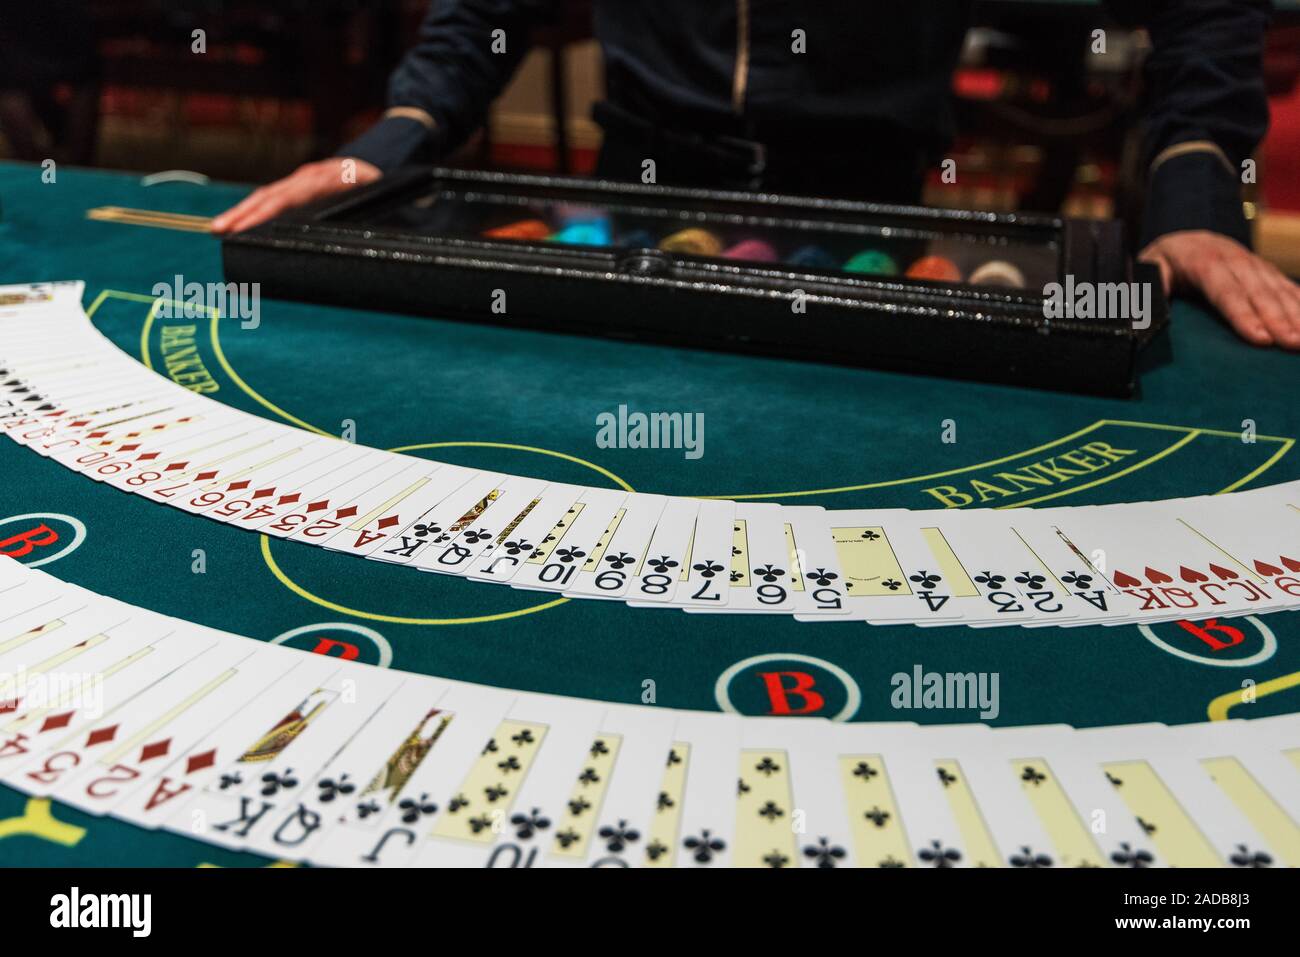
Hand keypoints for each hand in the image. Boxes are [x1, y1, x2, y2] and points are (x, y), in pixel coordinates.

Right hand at [210, 157, 381, 234]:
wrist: (377, 162)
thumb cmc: (376, 187)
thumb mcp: (371, 198)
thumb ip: (354, 215)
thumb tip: (341, 243)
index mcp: (323, 181)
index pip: (285, 199)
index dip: (261, 214)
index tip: (239, 228)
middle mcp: (307, 178)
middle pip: (269, 195)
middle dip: (241, 213)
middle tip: (215, 230)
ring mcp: (301, 180)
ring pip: (268, 195)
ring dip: (242, 212)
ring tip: (219, 228)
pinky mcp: (298, 185)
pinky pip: (273, 196)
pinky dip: (255, 208)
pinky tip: (240, 221)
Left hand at [1139, 230, 1299, 349]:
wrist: (1187, 238)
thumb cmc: (1163, 262)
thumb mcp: (1149, 269)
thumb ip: (1147, 288)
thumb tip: (1137, 308)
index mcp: (1201, 260)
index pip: (1224, 289)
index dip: (1242, 314)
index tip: (1259, 338)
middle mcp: (1234, 259)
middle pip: (1257, 291)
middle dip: (1276, 318)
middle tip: (1290, 343)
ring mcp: (1254, 264)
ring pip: (1277, 289)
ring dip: (1295, 314)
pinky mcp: (1266, 273)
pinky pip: (1288, 288)